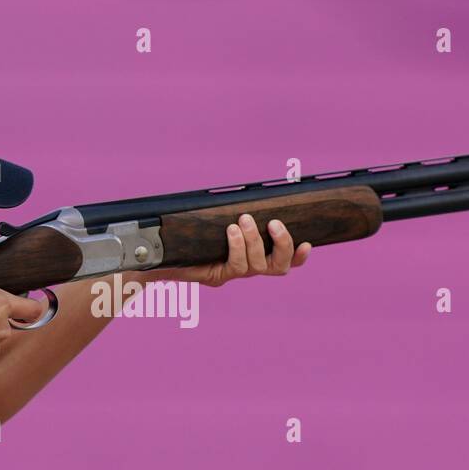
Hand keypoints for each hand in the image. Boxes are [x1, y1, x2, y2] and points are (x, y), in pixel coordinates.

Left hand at [160, 214, 310, 287]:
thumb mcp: (217, 217)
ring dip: (254, 240)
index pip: (284, 260)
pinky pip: (235, 265)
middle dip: (282, 244)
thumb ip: (236, 210)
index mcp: (255, 254)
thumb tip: (251, 192)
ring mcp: (233, 274)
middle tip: (273, 223)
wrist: (161, 249)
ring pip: (257, 266)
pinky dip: (237, 246)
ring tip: (243, 219)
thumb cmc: (192, 230)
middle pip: (278, 267)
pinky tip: (231, 230)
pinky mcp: (217, 277)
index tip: (307, 243)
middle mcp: (248, 267)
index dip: (298, 256)